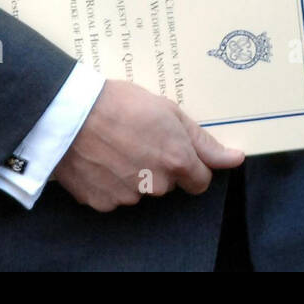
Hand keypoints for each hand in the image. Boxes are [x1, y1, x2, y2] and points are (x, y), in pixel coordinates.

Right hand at [51, 79, 243, 211]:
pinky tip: (96, 157)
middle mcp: (156, 185)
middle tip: (134, 137)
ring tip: (110, 144)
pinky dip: (106, 181)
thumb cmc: (117, 101)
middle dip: (156, 165)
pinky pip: (111, 195)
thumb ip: (202, 140)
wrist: (67, 109)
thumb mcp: (166, 109)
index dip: (186, 162)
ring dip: (130, 173)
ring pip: (138, 190)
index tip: (169, 146)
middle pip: (166, 184)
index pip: (199, 180)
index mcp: (177, 162)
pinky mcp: (100, 201)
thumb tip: (236, 159)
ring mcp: (127, 197)